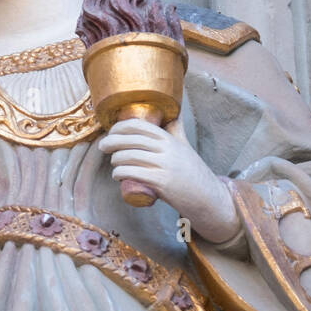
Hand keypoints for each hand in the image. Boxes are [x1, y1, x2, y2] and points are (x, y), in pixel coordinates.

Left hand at [97, 117, 240, 242]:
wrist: (207, 197)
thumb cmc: (192, 172)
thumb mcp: (185, 147)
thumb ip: (177, 131)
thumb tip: (174, 113)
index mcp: (169, 139)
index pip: (138, 125)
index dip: (119, 127)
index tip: (111, 132)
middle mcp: (166, 149)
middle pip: (129, 140)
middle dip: (110, 142)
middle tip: (103, 147)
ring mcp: (164, 165)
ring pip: (127, 157)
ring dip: (114, 160)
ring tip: (114, 164)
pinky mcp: (160, 182)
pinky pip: (131, 173)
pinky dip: (118, 173)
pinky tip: (117, 176)